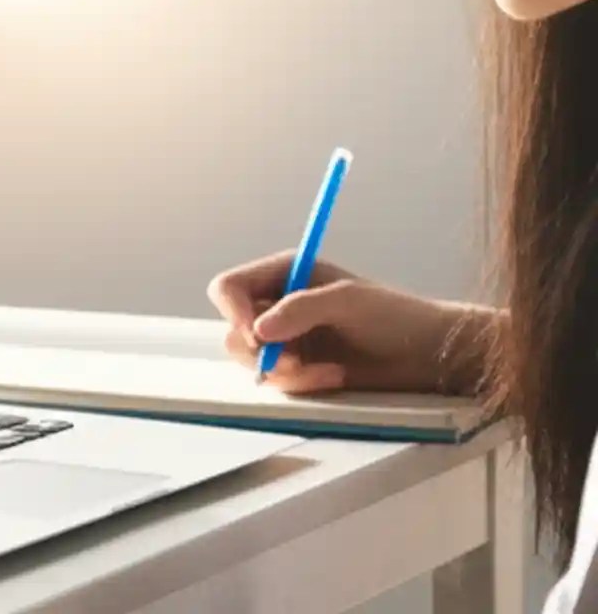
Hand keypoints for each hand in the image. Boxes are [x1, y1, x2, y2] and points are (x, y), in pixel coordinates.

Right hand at [206, 251, 491, 394]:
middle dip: (261, 351)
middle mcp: (277, 304)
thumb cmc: (396, 317)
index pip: (229, 288)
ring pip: (250, 361)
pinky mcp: (295, 369)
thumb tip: (259, 330)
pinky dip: (300, 385)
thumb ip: (302, 308)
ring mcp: (284, 340)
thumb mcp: (350, 302)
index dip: (234, 312)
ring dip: (285, 373)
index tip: (257, 337)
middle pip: (232, 329)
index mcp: (285, 274)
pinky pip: (275, 383)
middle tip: (293, 363)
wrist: (428, 357)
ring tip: (325, 372)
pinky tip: (333, 377)